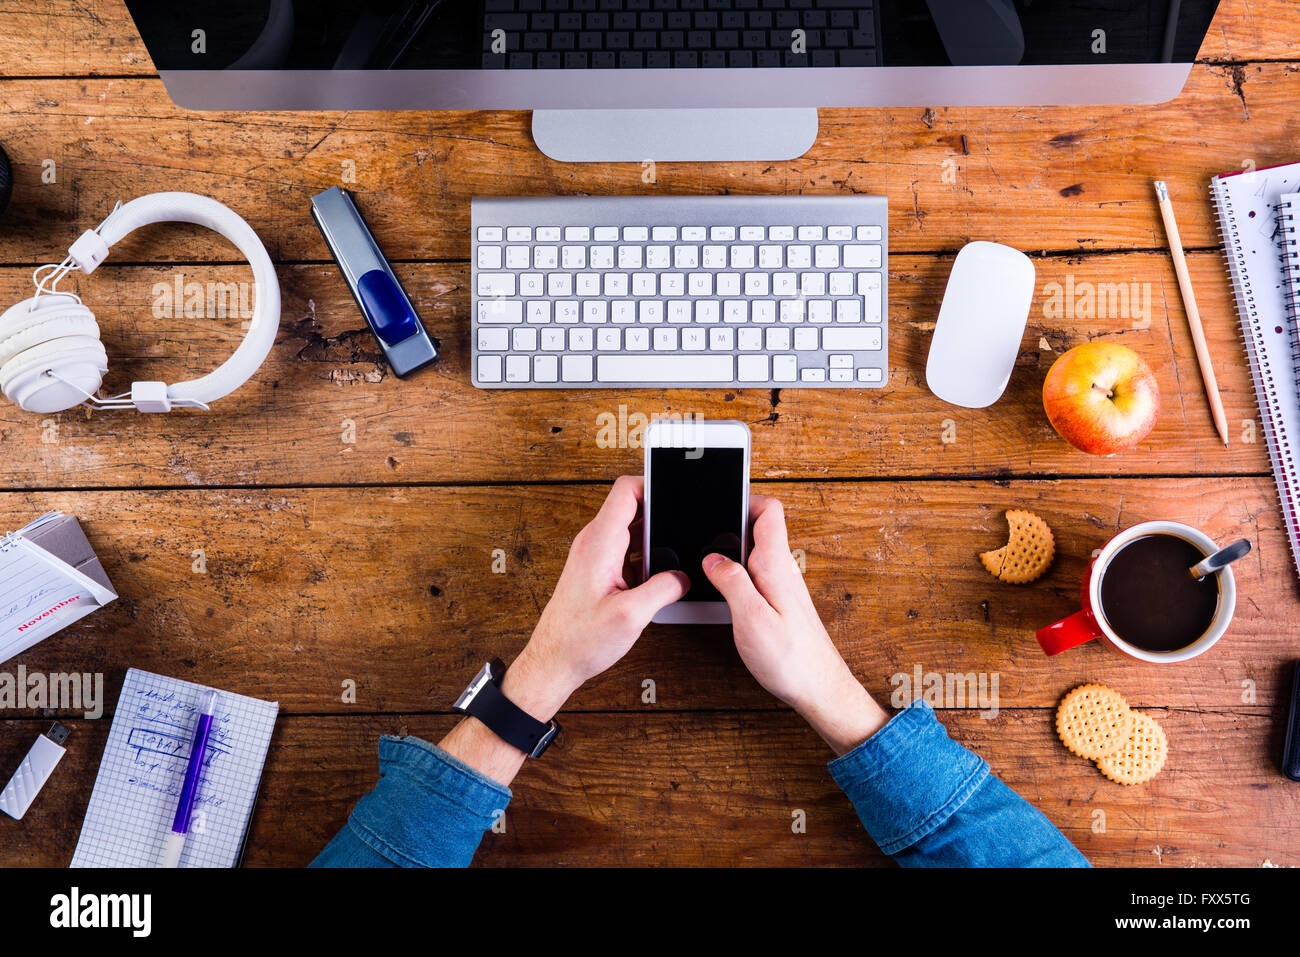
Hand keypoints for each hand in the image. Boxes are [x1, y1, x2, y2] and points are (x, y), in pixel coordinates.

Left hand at [503, 475, 688, 721]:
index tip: (675, 494)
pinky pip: (625, 552)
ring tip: (667, 565)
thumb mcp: (631, 615)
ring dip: (652, 542)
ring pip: (630, 532)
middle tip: (680, 534)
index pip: (625, 490)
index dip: (652, 485)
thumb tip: (682, 578)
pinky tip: (653, 582)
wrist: (553, 661)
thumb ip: (663, 589)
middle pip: (631, 508)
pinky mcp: (596, 570)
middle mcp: (593, 543)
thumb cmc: (579, 640)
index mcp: (599, 543)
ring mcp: (593, 556)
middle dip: (659, 517)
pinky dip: (643, 560)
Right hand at [701, 495, 888, 754]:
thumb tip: (713, 558)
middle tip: (704, 526)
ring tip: (707, 556)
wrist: (819, 689)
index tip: (719, 498)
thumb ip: (732, 583)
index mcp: (776, 567)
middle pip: (760, 527)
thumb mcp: (752, 620)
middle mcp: (782, 570)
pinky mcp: (780, 602)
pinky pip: (756, 573)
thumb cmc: (791, 660)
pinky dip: (737, 571)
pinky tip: (722, 588)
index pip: (769, 511)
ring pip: (756, 551)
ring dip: (733, 548)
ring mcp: (782, 586)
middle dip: (731, 520)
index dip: (745, 497)